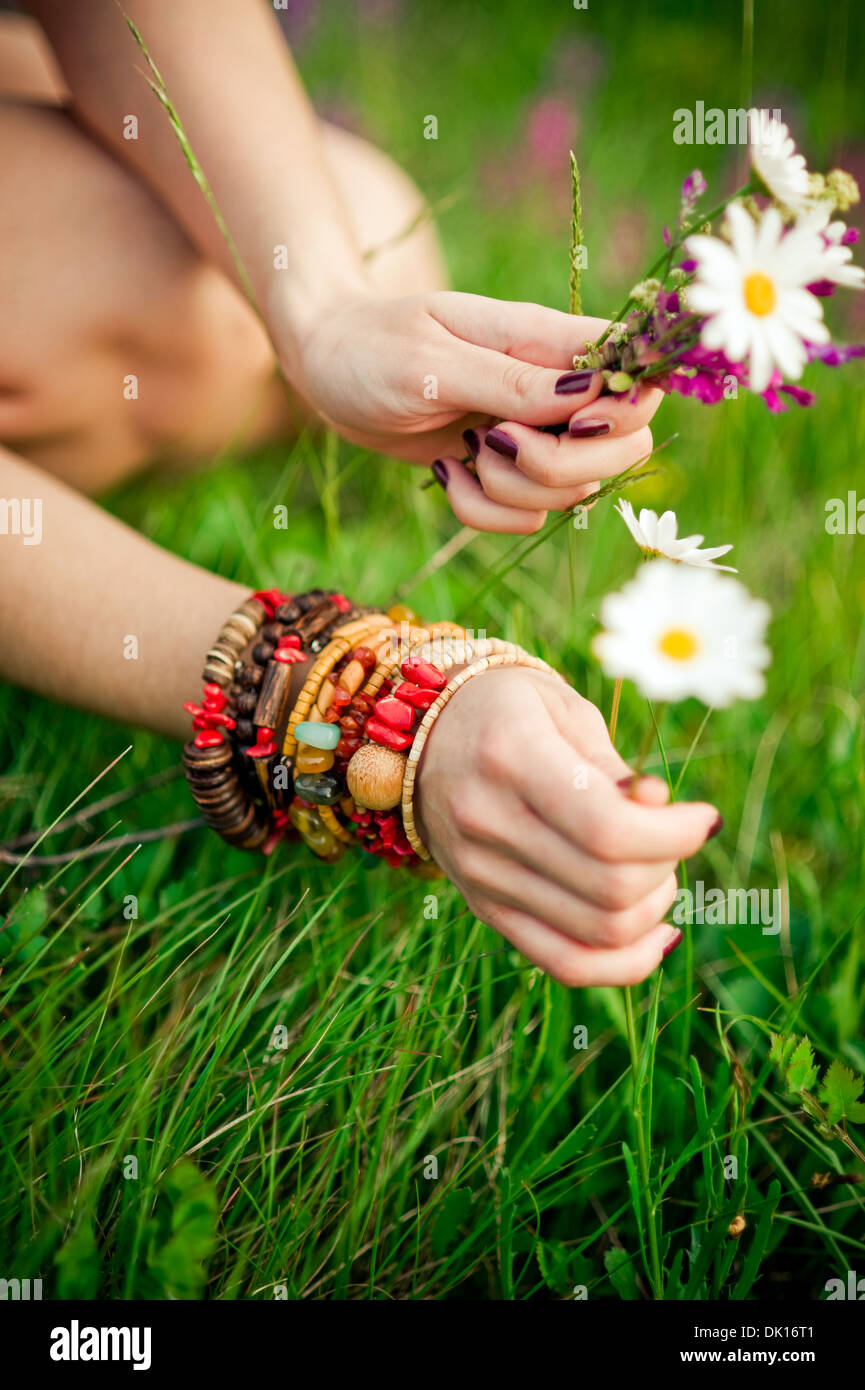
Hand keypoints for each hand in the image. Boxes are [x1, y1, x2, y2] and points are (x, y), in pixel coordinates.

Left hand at [289, 290, 661, 532]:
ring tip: (464, 449)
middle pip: (625, 448)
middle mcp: (554, 390)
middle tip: (498, 442)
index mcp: (549, 341)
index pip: (637, 380)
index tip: (570, 422)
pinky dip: (483, 511)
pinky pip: (524, 518)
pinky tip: (448, 473)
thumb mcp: (433, 361)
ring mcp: (533, 435)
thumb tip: (589, 392)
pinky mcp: (502, 473)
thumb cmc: (373, 346)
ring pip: (571, 493)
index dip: (622, 413)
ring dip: (511, 491)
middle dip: (564, 467)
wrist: (327, 368)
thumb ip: (512, 382)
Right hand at [413, 666, 720, 985]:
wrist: (421, 736)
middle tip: (674, 834)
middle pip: (610, 887)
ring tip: (656, 869)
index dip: (676, 834)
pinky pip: (565, 964)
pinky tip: (658, 933)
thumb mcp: (564, 711)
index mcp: (509, 757)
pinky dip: (625, 962)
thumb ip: (614, 769)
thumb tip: (662, 811)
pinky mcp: (485, 909)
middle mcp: (486, 823)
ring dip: (654, 908)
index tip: (706, 817)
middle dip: (669, 866)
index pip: (608, 829)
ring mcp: (481, 876)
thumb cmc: (509, 709)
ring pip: (597, 933)